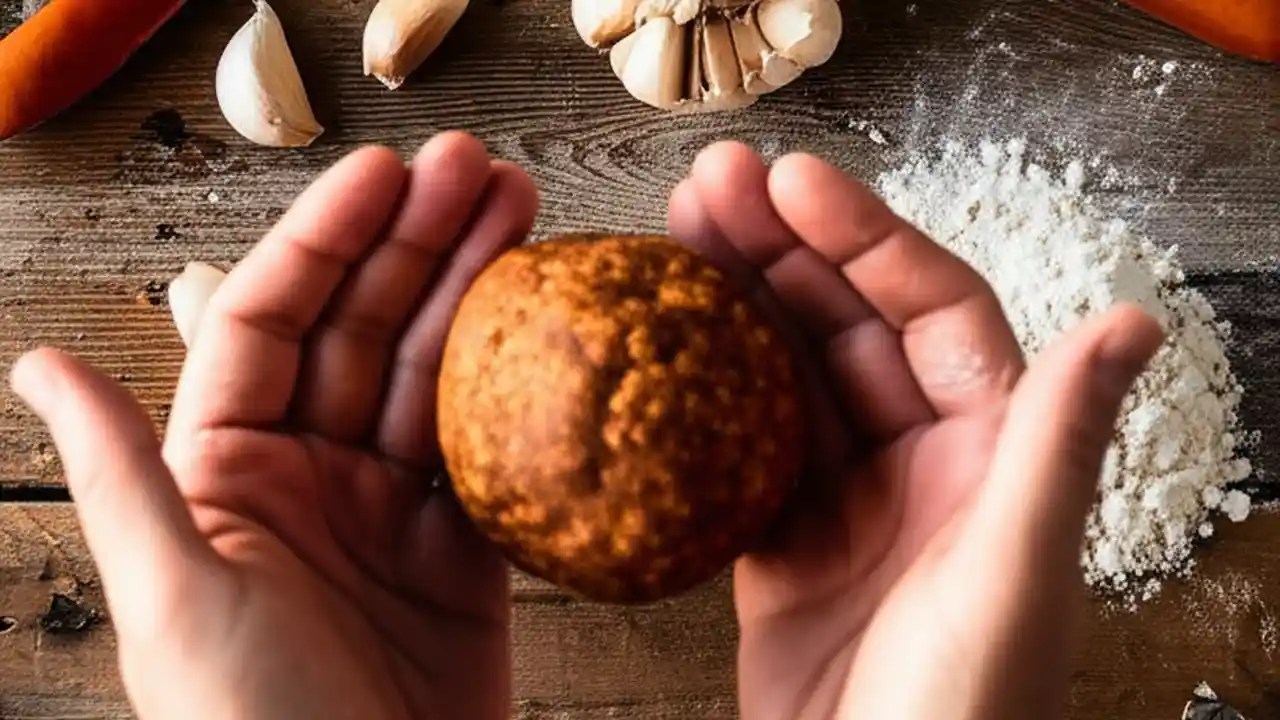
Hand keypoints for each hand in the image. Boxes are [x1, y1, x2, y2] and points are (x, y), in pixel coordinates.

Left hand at [11, 133, 537, 718]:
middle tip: (482, 174)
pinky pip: (493, 451)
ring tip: (524, 217)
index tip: (387, 177)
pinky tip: (549, 331)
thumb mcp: (174, 600)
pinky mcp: (462, 554)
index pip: (276, 323)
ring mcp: (391, 513)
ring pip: (436, 376)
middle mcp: (308, 479)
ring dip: (476, 294)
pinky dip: (524, 391)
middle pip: (366, 331)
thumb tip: (41, 362)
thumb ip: (122, 474)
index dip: (329, 241)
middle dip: (420, 243)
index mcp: (227, 473)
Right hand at [668, 144, 1163, 719]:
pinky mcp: (782, 548)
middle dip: (782, 249)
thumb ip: (1056, 446)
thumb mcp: (1012, 577)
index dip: (864, 239)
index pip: (931, 312)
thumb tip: (1129, 322)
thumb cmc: (960, 717)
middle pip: (846, 328)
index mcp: (991, 455)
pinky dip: (698, 399)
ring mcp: (847, 505)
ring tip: (674, 238)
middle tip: (711, 188)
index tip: (793, 185)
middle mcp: (922, 466)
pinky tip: (659, 352)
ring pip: (785, 378)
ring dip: (734, 306)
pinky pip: (739, 449)